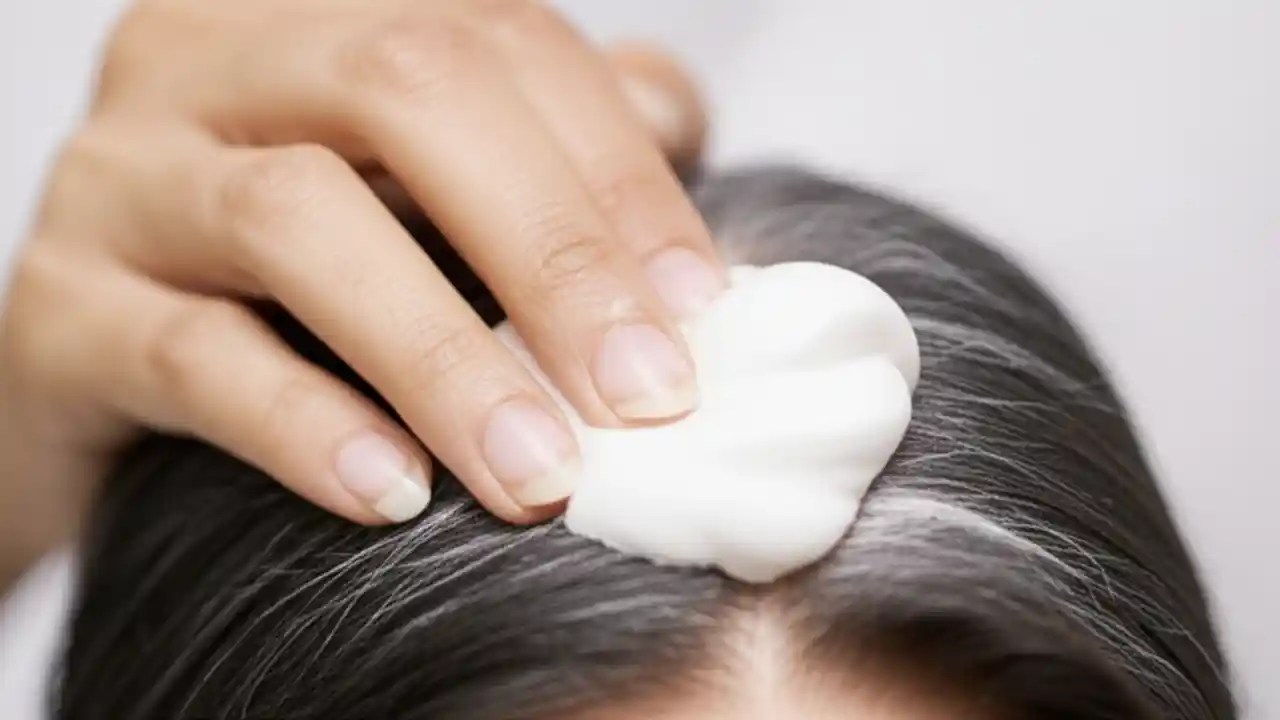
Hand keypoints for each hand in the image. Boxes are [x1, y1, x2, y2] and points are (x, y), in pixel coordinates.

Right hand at [0, 0, 721, 579]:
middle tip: (644, 395)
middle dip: (551, 249)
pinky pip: (192, 357)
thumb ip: (540, 142)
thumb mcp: (425, 189)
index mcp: (320, 15)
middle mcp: (208, 60)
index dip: (616, 173)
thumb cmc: (299, 280)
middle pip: (406, 91)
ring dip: (445, 357)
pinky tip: (396, 494)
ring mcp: (120, 176)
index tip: (698, 311)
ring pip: (296, 219)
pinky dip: (309, 426)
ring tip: (541, 471)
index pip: (500, 43)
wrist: (115, 373)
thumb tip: (673, 132)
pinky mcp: (56, 309)